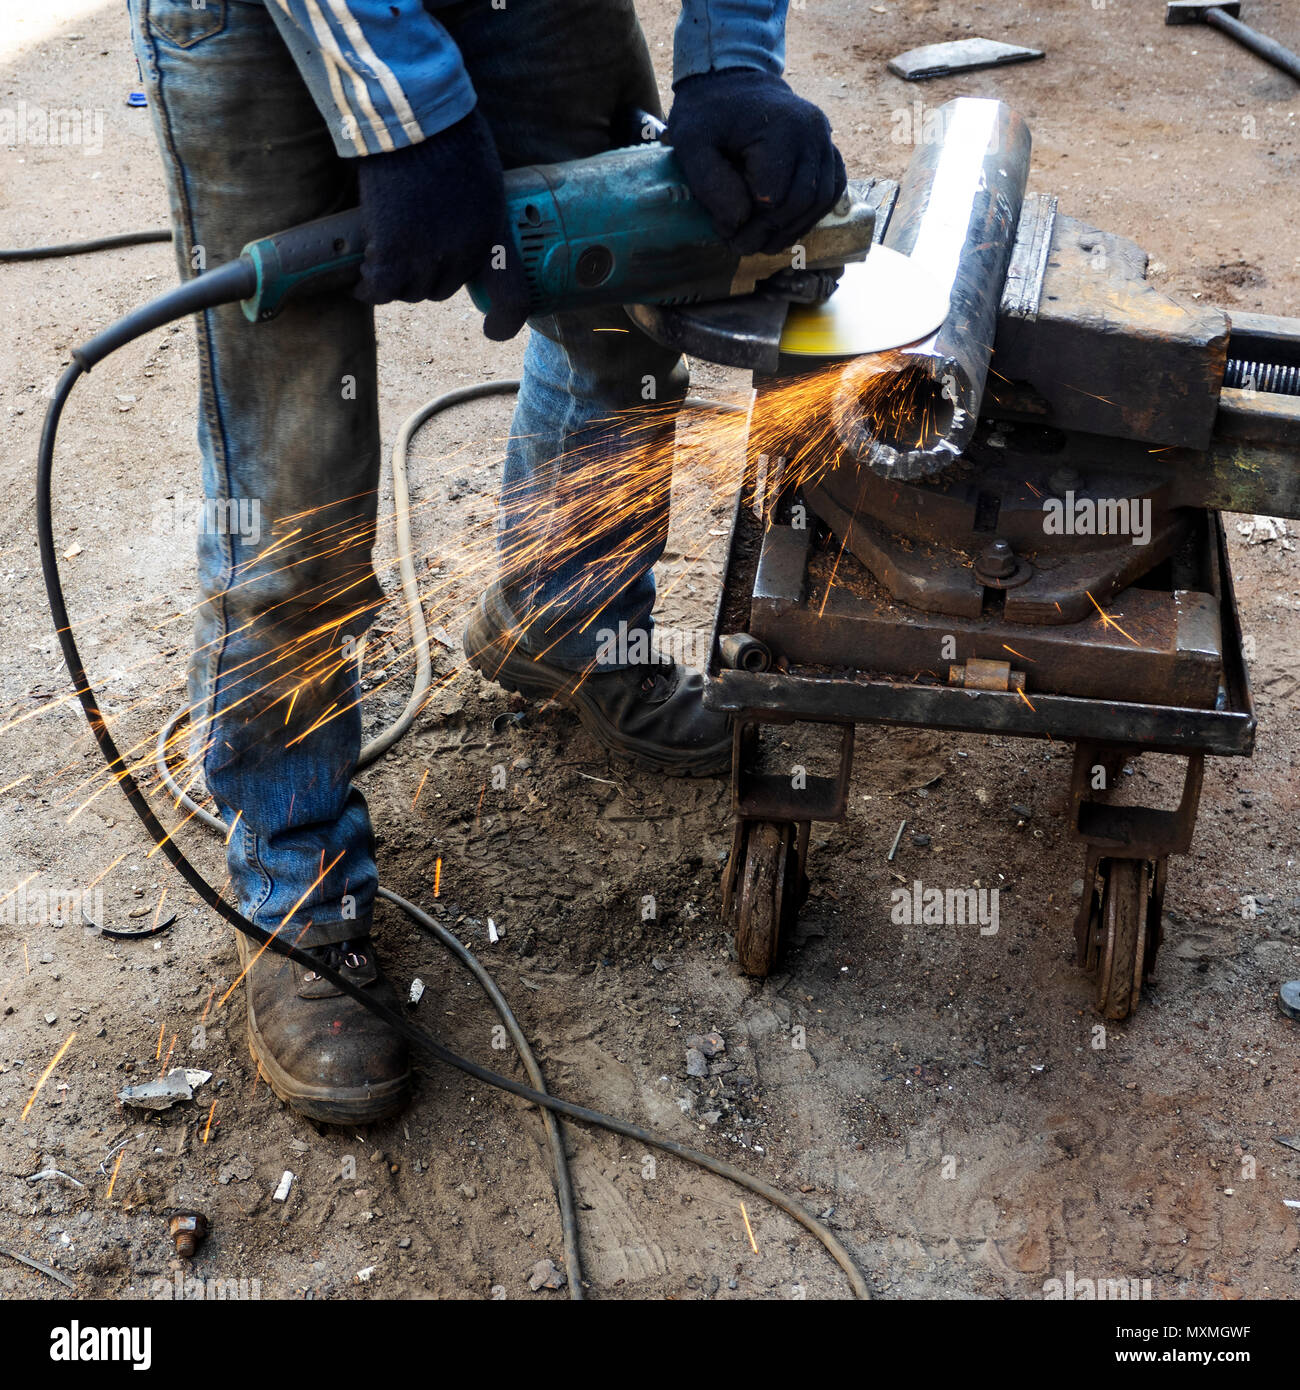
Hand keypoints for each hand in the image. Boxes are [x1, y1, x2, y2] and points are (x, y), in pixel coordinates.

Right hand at [354, 106, 507, 307]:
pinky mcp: (392, 252)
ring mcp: (428, 257)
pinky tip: (362, 278)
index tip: (493, 330)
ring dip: (397, 280)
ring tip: (382, 259)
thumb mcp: (483, 178)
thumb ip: (478, 213)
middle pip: (443, 289)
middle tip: (409, 252)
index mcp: (494, 235)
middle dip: (427, 275)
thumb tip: (464, 225)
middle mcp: (465, 254)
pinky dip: (368, 287)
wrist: (411, 119)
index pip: (513, 297)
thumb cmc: (447, 133)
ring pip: (410, 292)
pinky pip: (379, 289)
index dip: (506, 322)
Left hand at [667, 67, 846, 256]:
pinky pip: (830, 191)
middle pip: (801, 202)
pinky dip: (810, 214)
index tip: (725, 231)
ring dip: (792, 229)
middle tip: (742, 246)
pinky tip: (785, 225)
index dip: (749, 222)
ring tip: (763, 242)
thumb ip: (709, 184)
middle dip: (771, 232)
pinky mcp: (828, 149)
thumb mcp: (691, 142)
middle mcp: (812, 132)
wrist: (733, 79)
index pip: (773, 197)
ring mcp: (825, 139)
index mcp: (781, 129)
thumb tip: (737, 224)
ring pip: (820, 201)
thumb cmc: (709, 112)